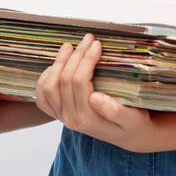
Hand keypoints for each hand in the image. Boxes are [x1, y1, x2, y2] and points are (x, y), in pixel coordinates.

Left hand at [34, 33, 156, 151]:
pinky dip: (45, 78)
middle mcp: (71, 119)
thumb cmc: (133, 123)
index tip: (98, 44)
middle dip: (76, 55)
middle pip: (64, 80)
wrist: (129, 136)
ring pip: (49, 86)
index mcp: (88, 118)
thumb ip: (116, 111)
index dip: (86, 59)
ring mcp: (62, 117)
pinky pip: (42, 96)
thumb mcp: (133, 119)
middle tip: (88, 38)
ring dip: (58, 63)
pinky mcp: (58, 114)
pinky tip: (56, 65)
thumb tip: (94, 98)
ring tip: (69, 46)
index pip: (79, 82)